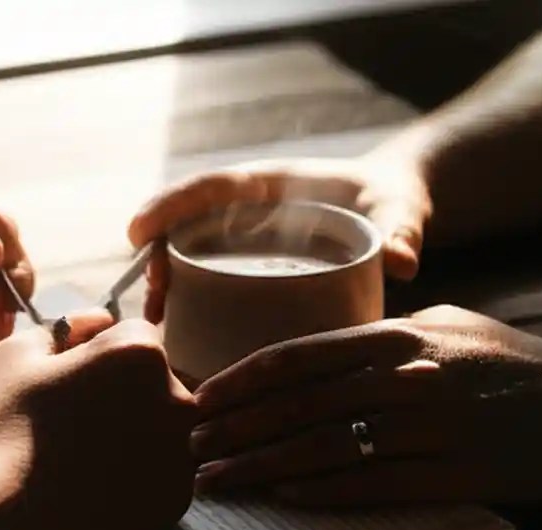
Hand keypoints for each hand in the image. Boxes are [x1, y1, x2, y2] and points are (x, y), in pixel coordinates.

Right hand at [0, 313, 197, 529]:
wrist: (4, 526)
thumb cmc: (4, 430)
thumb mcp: (17, 354)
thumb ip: (68, 325)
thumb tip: (101, 320)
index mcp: (142, 352)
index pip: (133, 335)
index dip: (97, 353)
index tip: (66, 381)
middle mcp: (178, 398)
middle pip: (155, 381)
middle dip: (124, 392)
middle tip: (72, 423)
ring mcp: (183, 452)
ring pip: (161, 428)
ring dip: (134, 433)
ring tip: (82, 458)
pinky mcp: (178, 499)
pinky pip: (161, 472)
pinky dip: (137, 475)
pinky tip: (96, 487)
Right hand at [128, 154, 430, 322]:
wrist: (394, 210)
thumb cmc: (394, 199)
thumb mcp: (400, 209)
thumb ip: (403, 231)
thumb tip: (403, 261)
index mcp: (273, 183)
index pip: (212, 186)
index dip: (171, 205)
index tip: (138, 230)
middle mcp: (248, 209)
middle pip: (188, 224)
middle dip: (159, 255)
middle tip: (150, 298)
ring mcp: (245, 238)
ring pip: (190, 253)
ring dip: (167, 282)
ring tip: (158, 321)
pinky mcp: (250, 267)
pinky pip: (209, 276)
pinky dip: (189, 298)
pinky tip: (180, 334)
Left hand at [190, 305, 541, 503]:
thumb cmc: (515, 363)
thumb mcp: (451, 325)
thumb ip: (386, 334)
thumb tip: (324, 346)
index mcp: (402, 337)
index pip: (302, 353)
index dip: (243, 377)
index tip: (199, 397)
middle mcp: (411, 377)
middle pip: (301, 404)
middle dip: (235, 427)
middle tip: (187, 447)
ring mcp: (435, 428)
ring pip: (327, 448)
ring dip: (262, 467)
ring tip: (217, 482)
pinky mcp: (459, 475)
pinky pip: (375, 487)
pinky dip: (322, 493)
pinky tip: (283, 498)